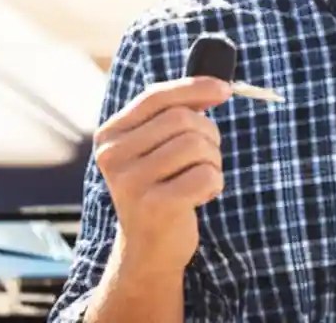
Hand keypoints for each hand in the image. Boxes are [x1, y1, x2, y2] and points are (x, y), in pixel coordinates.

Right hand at [93, 76, 231, 273]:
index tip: (225, 90)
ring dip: (212, 160)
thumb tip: (215, 87)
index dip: (194, 88)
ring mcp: (131, 182)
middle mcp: (113, 156)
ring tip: (200, 177)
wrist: (148, 249)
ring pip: (197, 145)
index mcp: (110, 135)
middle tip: (206, 156)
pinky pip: (206, 175)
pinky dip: (214, 183)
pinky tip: (200, 197)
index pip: (156, 96)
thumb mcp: (156, 148)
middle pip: (182, 119)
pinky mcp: (155, 206)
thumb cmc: (160, 188)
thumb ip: (175, 114)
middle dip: (208, 134)